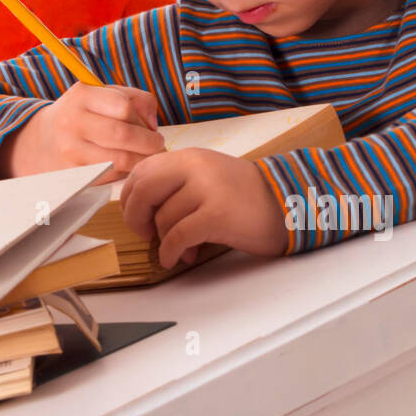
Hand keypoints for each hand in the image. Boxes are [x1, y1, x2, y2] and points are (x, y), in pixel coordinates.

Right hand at [0, 82, 165, 182]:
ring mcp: (70, 150)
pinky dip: (124, 172)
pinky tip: (124, 166)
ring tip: (144, 157)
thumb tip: (152, 125)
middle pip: (123, 134)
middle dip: (149, 144)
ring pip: (120, 160)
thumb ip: (135, 99)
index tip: (151, 129)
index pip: (123, 106)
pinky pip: (111, 175)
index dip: (143, 120)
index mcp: (81, 95)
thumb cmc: (83, 115)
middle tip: (158, 146)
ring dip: (140, 161)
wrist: (43, 141)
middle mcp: (72, 121)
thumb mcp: (102, 95)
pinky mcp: (73, 174)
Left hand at [119, 147, 287, 267]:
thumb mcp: (206, 176)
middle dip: (135, 217)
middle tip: (145, 234)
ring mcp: (207, 189)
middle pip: (144, 190)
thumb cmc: (243, 196)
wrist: (287, 203)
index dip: (129, 197)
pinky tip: (176, 259)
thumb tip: (138, 208)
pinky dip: (171, 252)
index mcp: (189, 156)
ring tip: (180, 250)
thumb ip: (175, 183)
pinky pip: (179, 236)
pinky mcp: (217, 214)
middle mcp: (196, 166)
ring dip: (164, 241)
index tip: (135, 216)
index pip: (141, 171)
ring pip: (163, 218)